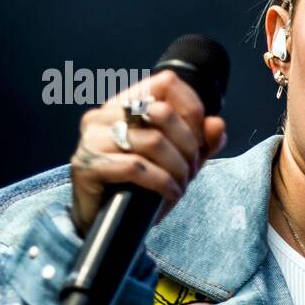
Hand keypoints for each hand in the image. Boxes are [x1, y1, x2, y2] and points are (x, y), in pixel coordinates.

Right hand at [69, 71, 227, 237]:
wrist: (103, 221)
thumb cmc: (138, 186)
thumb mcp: (177, 160)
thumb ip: (200, 141)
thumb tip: (217, 124)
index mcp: (124, 104)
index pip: (167, 82)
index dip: (192, 109)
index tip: (200, 139)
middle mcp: (104, 115)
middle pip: (163, 112)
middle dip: (188, 146)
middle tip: (191, 170)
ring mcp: (92, 138)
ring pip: (153, 141)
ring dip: (177, 168)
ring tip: (181, 184)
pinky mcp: (87, 165)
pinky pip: (136, 167)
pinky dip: (161, 182)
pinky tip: (169, 193)